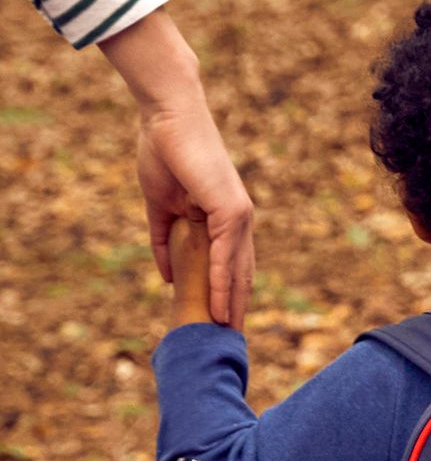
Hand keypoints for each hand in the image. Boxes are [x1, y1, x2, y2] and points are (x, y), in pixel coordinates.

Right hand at [100, 10, 255, 326]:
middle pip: (240, 275)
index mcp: (225, 220)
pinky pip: (226, 254)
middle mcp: (239, 221)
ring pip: (236, 270)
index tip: (221, 325)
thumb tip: (166, 276)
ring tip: (226, 334)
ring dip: (231, 304)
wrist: (167, 118)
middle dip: (235, 309)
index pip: (231, 267)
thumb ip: (164, 241)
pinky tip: (217, 304)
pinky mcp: (231, 208)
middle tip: (232, 342)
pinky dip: (220, 280)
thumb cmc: (164, 153)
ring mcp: (239, 215)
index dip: (226, 296)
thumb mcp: (160, 207)